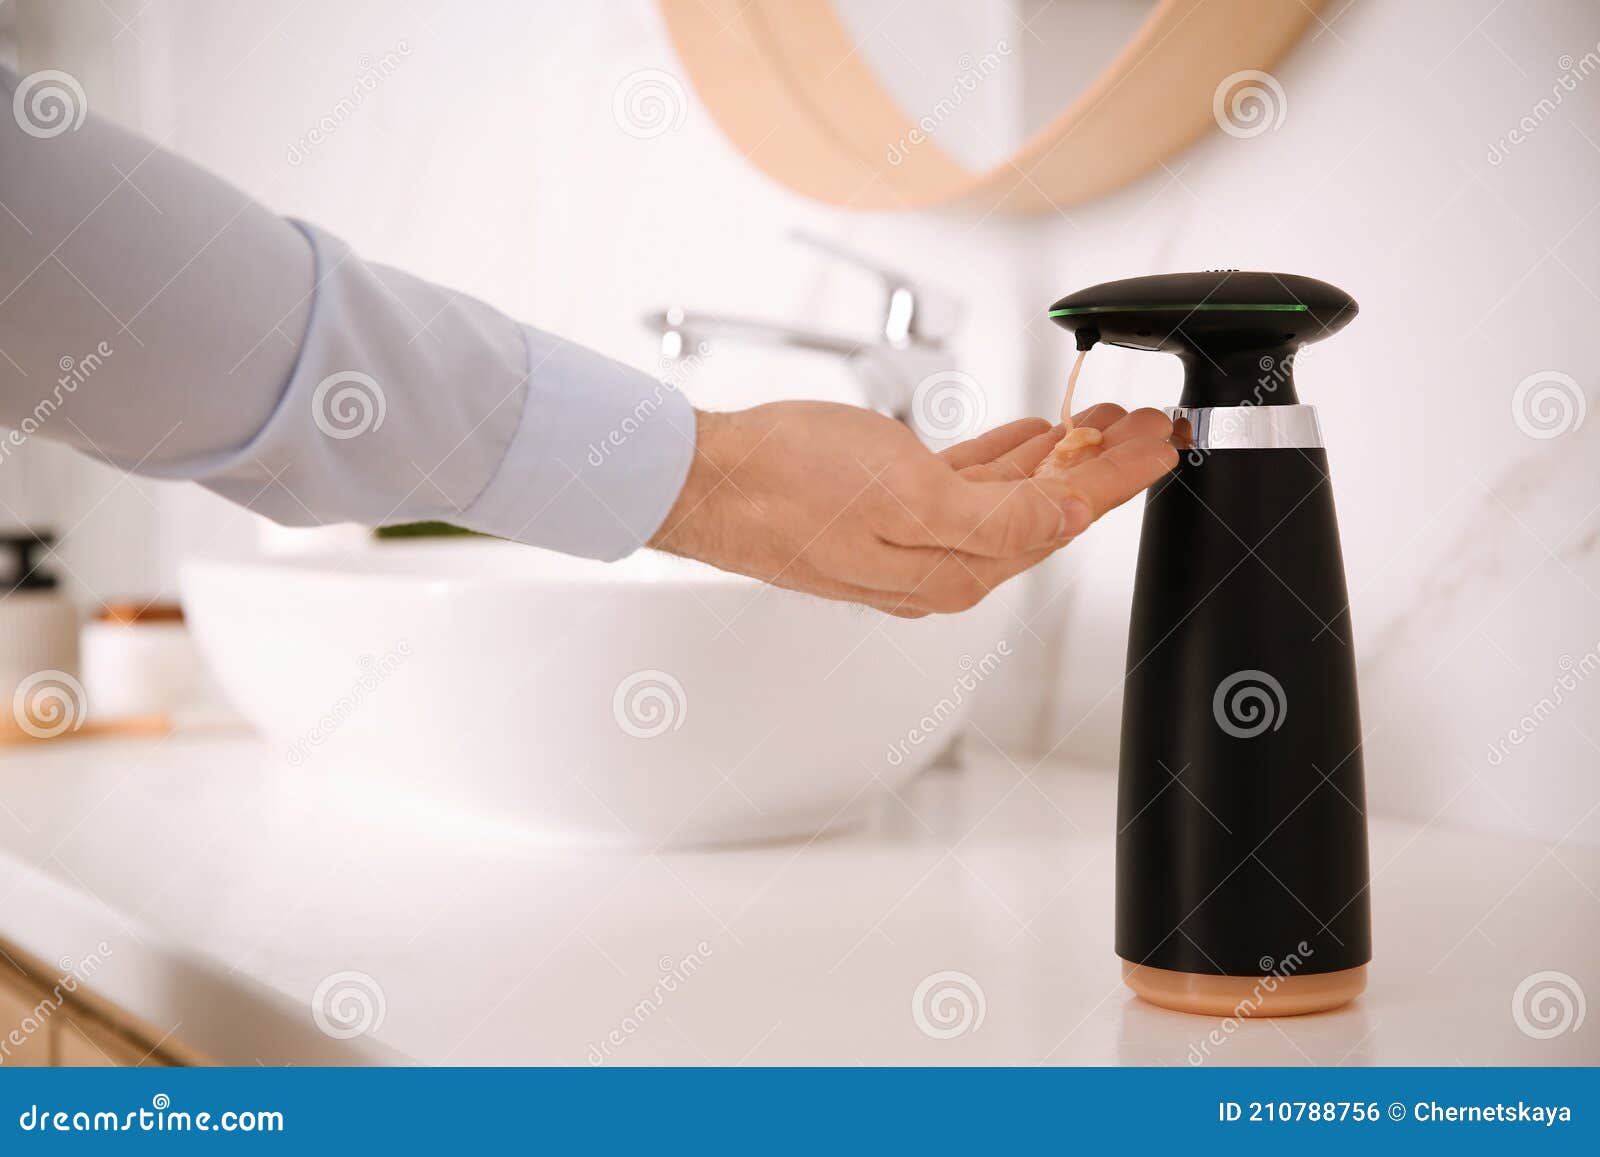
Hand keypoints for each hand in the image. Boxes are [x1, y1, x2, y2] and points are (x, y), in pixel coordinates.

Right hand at [649, 401, 1175, 616]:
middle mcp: (938, 565)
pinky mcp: (882, 512)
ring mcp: (910, 539)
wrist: (708, 480)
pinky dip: (1003, 460)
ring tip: (1101, 423)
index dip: (1119, 479)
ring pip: (1007, 497)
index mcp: (954, 569)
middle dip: (1102, 467)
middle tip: (1147, 424)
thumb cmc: (790, 486)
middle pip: (1044, 510)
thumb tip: (1068, 520)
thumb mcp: (911, 499)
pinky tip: (1027, 440)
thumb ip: (1000, 517)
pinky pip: (963, 487)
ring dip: (1058, 459)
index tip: (1161, 443)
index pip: (1062, 522)